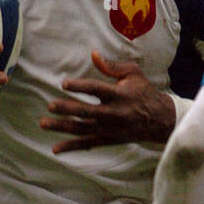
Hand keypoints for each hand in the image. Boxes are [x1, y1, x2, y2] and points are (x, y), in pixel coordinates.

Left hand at [41, 51, 175, 153]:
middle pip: (86, 112)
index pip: (96, 89)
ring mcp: (109, 129)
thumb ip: (112, 65)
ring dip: (62, 126)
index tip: (64, 83)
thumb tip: (93, 55)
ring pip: (82, 129)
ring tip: (44, 123)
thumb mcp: (133, 73)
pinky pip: (87, 144)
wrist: (159, 119)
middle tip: (51, 105)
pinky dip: (71, 147)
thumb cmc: (144, 92)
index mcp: (119, 94)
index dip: (80, 86)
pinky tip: (56, 148)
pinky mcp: (108, 140)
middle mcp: (113, 113)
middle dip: (67, 109)